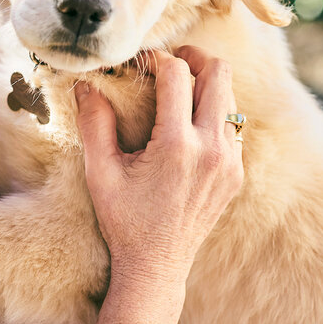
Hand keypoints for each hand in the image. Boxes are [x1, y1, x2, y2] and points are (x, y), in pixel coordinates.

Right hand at [74, 46, 243, 286]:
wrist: (156, 265)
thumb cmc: (124, 220)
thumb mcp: (100, 172)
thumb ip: (94, 122)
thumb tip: (86, 83)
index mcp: (176, 145)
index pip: (177, 75)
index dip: (158, 58)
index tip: (142, 62)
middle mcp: (211, 149)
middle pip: (219, 74)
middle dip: (195, 58)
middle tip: (172, 61)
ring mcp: (229, 161)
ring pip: (230, 98)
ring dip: (206, 86)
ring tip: (179, 91)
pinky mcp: (236, 173)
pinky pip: (233, 126)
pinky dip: (213, 114)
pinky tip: (188, 124)